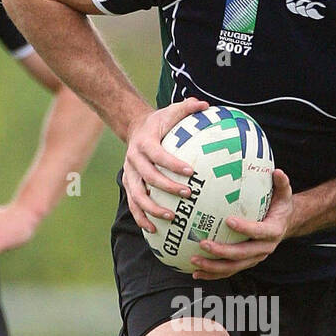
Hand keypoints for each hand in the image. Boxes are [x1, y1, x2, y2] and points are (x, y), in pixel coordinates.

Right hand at [122, 97, 208, 232]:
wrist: (134, 128)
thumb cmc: (160, 122)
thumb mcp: (171, 111)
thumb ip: (187, 108)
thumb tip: (206, 105)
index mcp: (145, 142)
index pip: (158, 154)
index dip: (172, 164)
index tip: (190, 172)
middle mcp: (134, 159)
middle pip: (149, 177)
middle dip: (168, 188)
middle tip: (188, 195)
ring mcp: (129, 174)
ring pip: (138, 195)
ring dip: (153, 208)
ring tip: (171, 217)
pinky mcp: (129, 184)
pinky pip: (133, 204)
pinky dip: (142, 217)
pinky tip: (154, 230)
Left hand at [188, 169, 292, 279]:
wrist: (285, 225)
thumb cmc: (280, 206)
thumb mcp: (285, 194)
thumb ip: (282, 183)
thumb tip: (277, 171)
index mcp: (273, 232)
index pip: (259, 231)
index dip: (245, 228)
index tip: (229, 220)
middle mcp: (264, 249)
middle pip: (242, 254)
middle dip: (222, 252)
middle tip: (203, 243)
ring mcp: (254, 258)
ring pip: (233, 267)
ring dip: (213, 267)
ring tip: (194, 261)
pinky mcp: (246, 263)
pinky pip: (228, 271)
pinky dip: (212, 274)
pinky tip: (195, 272)